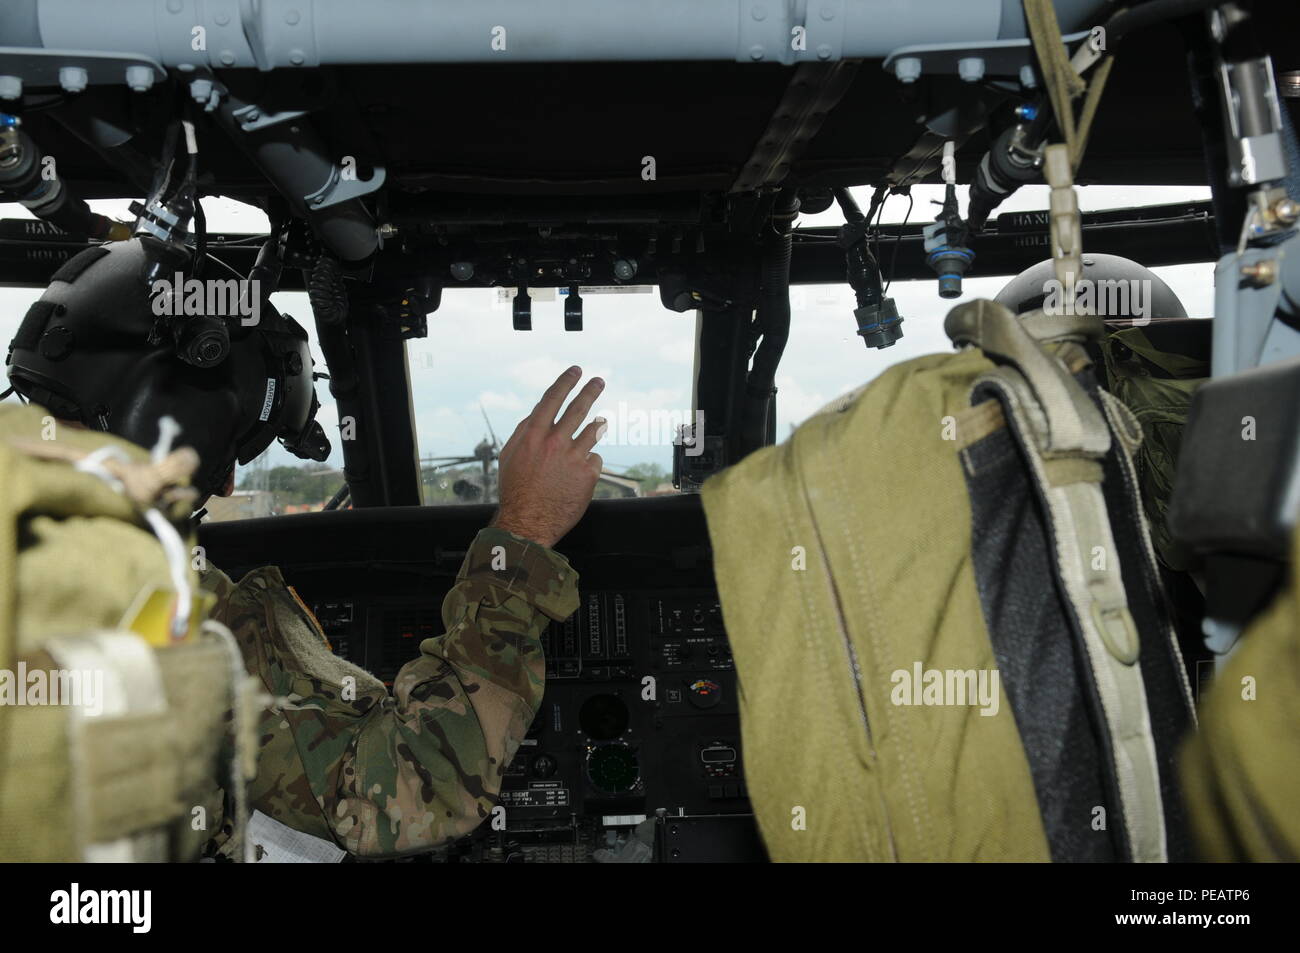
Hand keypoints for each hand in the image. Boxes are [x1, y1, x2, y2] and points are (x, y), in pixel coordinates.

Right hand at [490, 366, 606, 547]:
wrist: (527, 523)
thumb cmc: (515, 490)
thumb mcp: (510, 456)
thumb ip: (524, 432)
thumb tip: (538, 413)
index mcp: (533, 435)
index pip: (552, 399)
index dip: (565, 382)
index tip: (575, 371)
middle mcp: (555, 442)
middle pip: (578, 408)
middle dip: (590, 390)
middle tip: (599, 380)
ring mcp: (574, 457)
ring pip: (593, 431)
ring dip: (598, 423)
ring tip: (600, 421)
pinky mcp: (588, 474)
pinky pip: (594, 458)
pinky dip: (588, 461)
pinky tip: (578, 473)